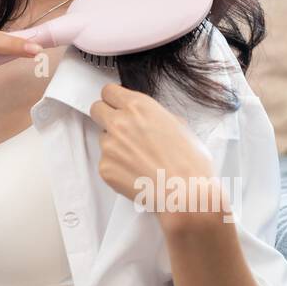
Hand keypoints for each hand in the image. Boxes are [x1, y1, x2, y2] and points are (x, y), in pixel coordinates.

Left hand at [89, 82, 225, 231]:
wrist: (186, 194)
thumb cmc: (189, 163)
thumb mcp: (179, 126)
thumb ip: (155, 117)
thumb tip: (148, 120)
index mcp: (139, 107)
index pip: (109, 91)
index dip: (114, 99)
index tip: (116, 105)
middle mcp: (120, 122)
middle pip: (96, 109)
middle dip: (106, 116)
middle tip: (120, 129)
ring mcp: (109, 145)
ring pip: (103, 139)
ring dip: (115, 145)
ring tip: (139, 159)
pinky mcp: (105, 167)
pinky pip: (106, 162)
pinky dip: (117, 167)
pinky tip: (137, 173)